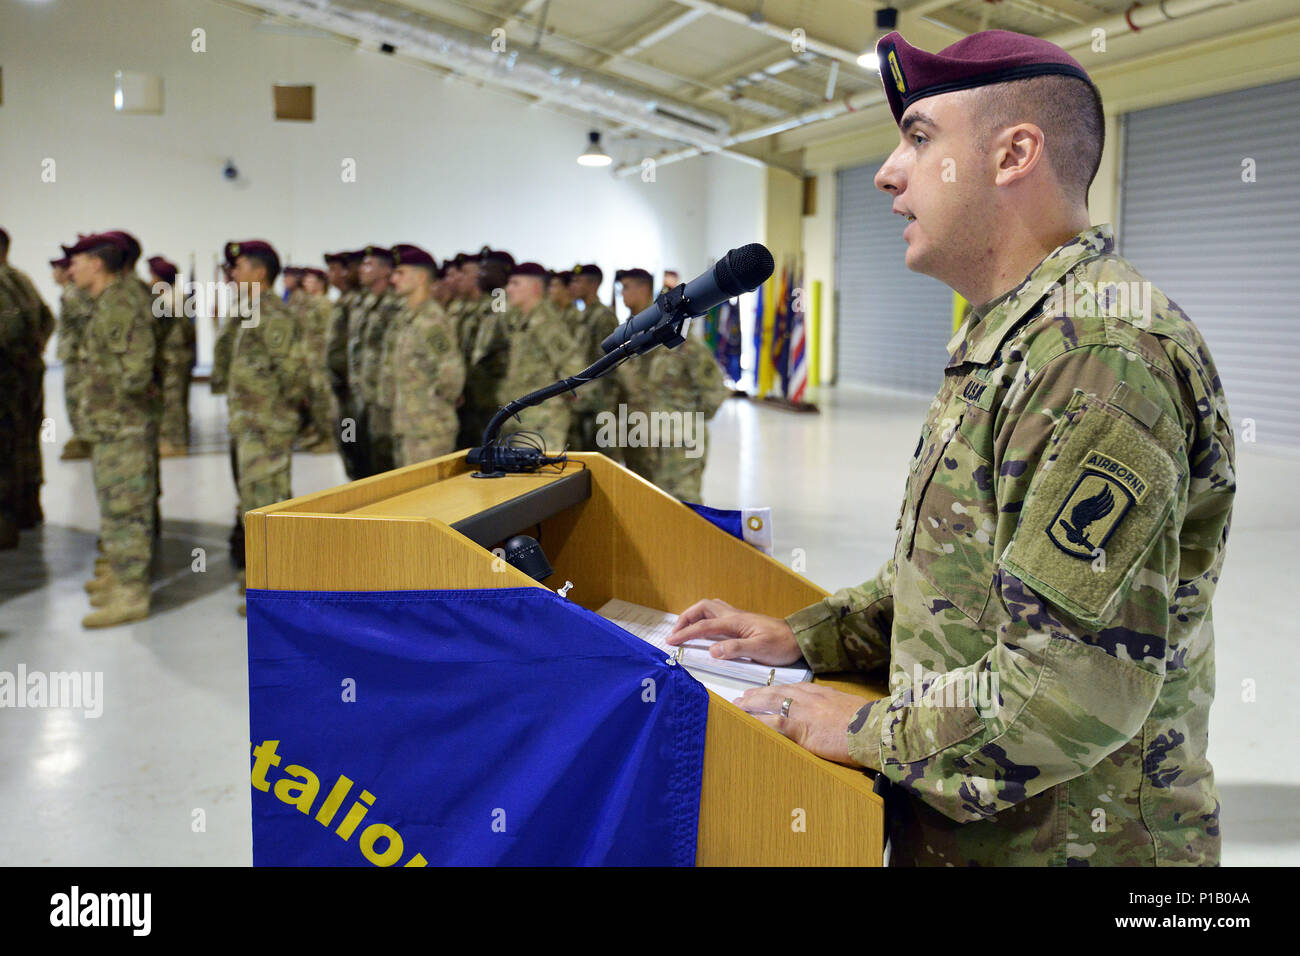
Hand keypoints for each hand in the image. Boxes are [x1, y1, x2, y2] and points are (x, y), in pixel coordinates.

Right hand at [667, 598, 801, 665]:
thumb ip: (734, 649)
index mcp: (735, 622)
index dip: (685, 633)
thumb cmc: (781, 645)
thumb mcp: (759, 650)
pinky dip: (705, 618)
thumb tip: (712, 650)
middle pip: (703, 608)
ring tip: (685, 629)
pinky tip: (705, 629)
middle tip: (675, 632)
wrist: (798, 639)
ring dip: (694, 615)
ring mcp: (738, 617)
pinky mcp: (742, 622)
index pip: (704, 626)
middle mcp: (734, 616)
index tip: (671, 641)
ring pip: (710, 608)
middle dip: (686, 618)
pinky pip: (717, 614)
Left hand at [732, 684, 867, 765]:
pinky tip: (748, 725)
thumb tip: (828, 716)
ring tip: (738, 709)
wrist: (876, 727)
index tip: (762, 691)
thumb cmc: (868, 721)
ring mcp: (804, 713)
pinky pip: (775, 724)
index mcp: (820, 693)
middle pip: (776, 693)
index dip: (773, 690)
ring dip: (751, 706)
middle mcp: (808, 699)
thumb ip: (834, 709)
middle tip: (741, 698)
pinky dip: (759, 723)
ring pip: (770, 704)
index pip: (791, 689)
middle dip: (756, 695)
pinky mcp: (802, 730)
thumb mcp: (849, 708)